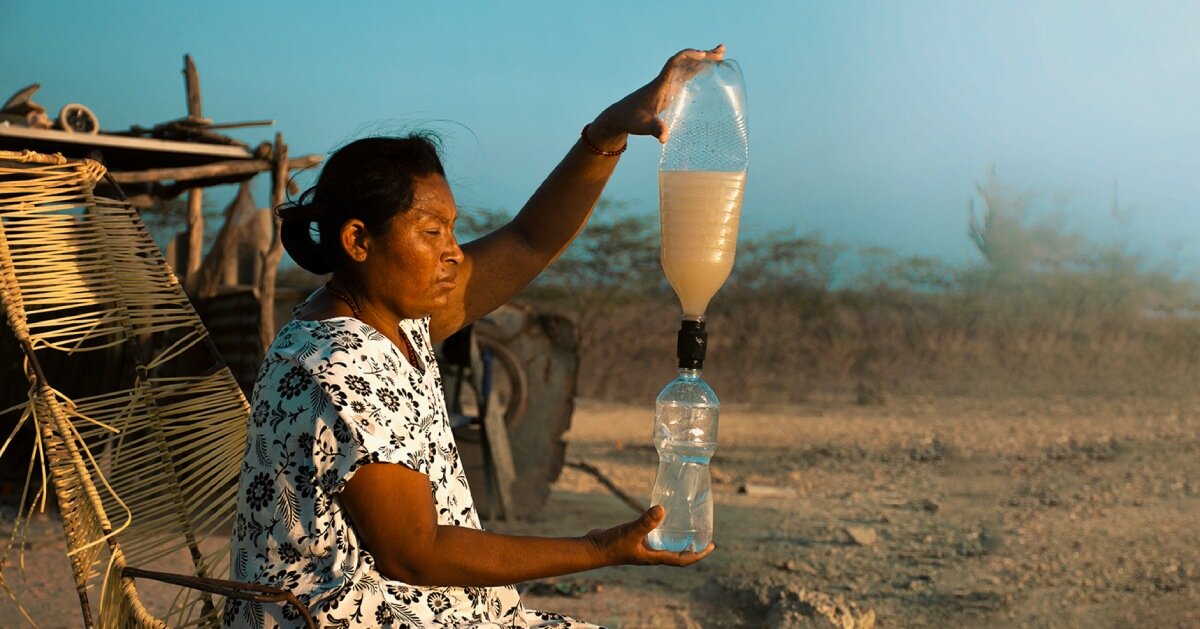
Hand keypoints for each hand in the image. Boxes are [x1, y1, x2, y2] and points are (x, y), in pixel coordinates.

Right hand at [584, 505, 715, 566]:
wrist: (592, 549)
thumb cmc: (611, 544)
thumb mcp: (631, 532)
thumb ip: (645, 522)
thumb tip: (662, 509)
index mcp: (655, 557)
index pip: (682, 559)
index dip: (698, 554)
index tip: (712, 546)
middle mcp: (652, 554)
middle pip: (678, 554)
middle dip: (692, 548)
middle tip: (704, 536)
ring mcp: (644, 549)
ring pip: (667, 546)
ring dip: (679, 540)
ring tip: (688, 528)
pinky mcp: (636, 541)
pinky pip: (656, 537)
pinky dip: (663, 531)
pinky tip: (662, 518)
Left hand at [588, 44, 725, 147]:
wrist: (620, 117)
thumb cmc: (631, 119)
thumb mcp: (643, 125)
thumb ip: (655, 129)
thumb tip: (664, 138)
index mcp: (660, 84)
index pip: (674, 63)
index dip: (689, 56)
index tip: (703, 55)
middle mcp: (665, 81)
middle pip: (686, 62)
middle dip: (703, 56)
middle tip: (722, 52)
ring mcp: (668, 85)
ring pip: (687, 68)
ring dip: (703, 61)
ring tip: (720, 56)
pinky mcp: (669, 91)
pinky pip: (685, 76)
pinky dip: (698, 71)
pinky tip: (708, 71)